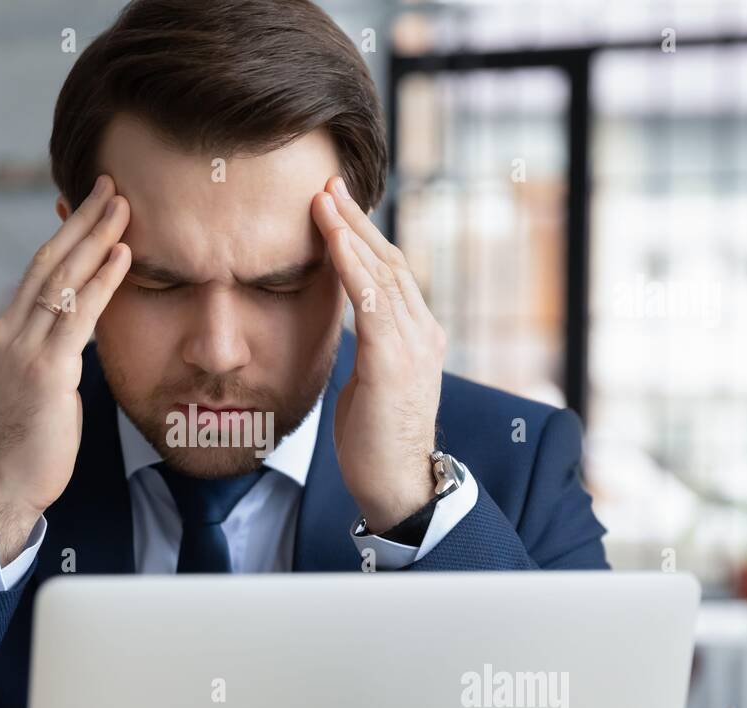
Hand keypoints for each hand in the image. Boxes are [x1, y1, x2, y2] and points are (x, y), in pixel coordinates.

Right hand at [0, 174, 130, 563]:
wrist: (7, 481)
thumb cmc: (33, 438)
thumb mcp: (44, 381)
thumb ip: (59, 348)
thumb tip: (84, 325)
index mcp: (10, 330)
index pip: (41, 268)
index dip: (68, 231)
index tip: (94, 201)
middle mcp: (11, 330)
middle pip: (50, 261)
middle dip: (82, 219)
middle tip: (111, 184)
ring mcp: (25, 349)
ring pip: (63, 279)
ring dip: (96, 238)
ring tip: (124, 206)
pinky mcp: (47, 371)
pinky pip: (79, 316)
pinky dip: (102, 282)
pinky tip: (123, 256)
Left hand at [311, 176, 446, 532]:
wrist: (396, 485)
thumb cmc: (376, 439)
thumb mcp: (370, 380)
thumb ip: (368, 345)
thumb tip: (348, 319)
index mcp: (418, 336)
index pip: (389, 274)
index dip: (363, 236)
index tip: (335, 205)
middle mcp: (423, 333)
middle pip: (389, 262)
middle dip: (357, 220)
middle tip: (329, 183)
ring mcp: (413, 346)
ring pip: (382, 274)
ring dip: (350, 233)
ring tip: (324, 199)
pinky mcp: (394, 363)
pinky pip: (372, 303)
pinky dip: (352, 267)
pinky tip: (333, 241)